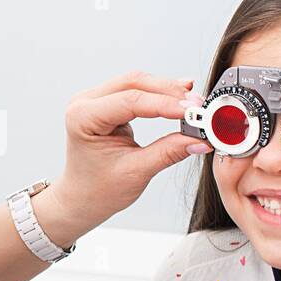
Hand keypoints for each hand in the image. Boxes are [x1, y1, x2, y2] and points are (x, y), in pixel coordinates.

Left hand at [35, 71, 211, 243]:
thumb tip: (199, 139)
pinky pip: (137, 91)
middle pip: (134, 84)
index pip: (131, 101)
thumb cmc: (98, 190)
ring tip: (194, 103)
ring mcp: (95, 100)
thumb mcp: (136, 172)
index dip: (165, 104)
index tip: (193, 112)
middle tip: (198, 106)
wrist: (82, 198)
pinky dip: (160, 95)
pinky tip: (180, 97)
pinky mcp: (108, 103)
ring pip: (138, 83)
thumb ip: (168, 152)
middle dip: (170, 93)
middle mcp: (85, 102)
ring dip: (167, 91)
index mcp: (83, 117)